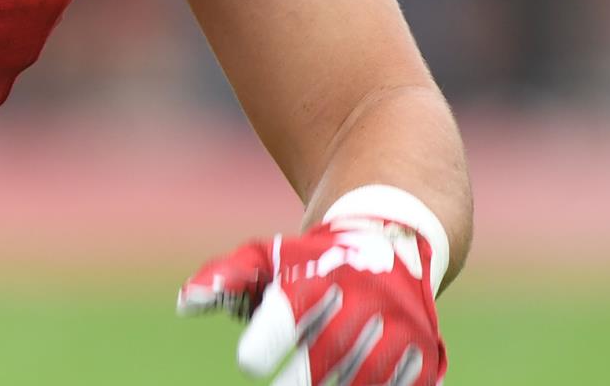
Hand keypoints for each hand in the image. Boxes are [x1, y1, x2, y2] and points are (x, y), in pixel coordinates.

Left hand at [181, 213, 443, 385]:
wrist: (391, 237)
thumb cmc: (312, 260)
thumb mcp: (266, 259)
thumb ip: (226, 277)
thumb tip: (186, 304)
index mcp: (317, 278)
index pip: (286, 319)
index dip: (263, 345)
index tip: (251, 360)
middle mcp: (361, 299)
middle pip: (324, 363)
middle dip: (303, 378)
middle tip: (291, 380)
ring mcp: (397, 323)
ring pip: (365, 379)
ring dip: (341, 382)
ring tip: (322, 379)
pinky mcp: (423, 347)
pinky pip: (405, 382)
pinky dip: (383, 384)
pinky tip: (356, 380)